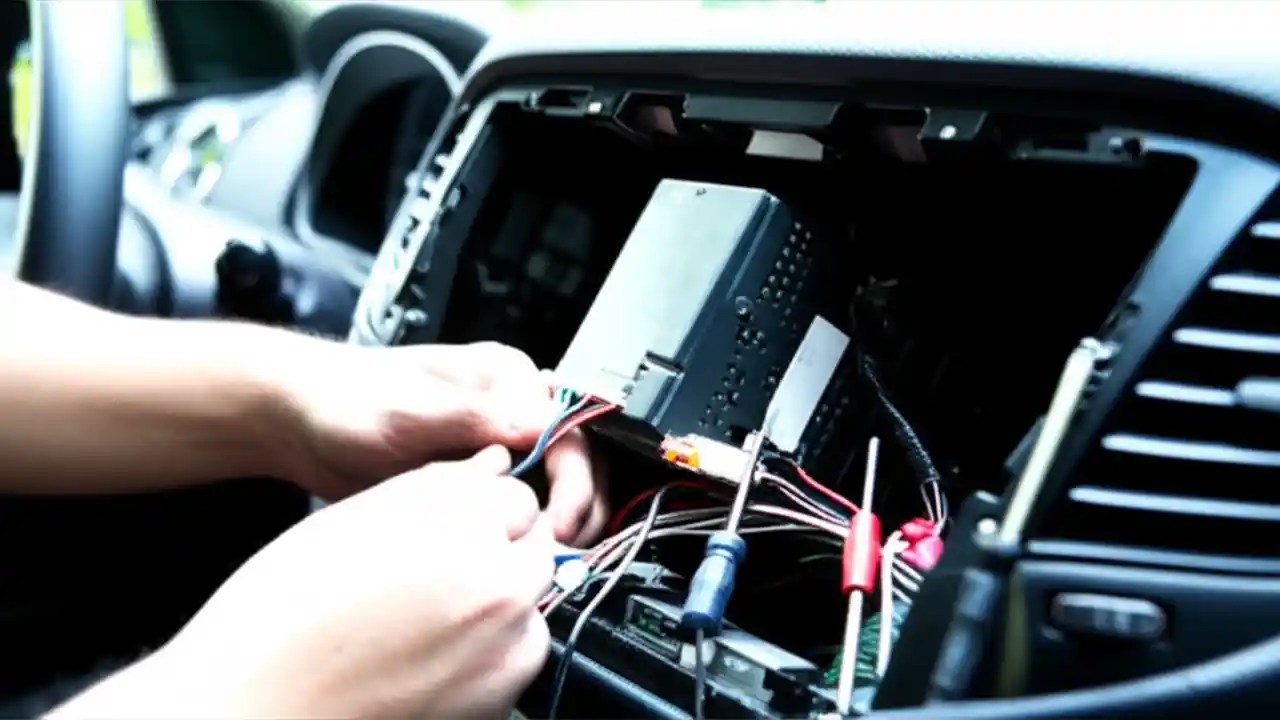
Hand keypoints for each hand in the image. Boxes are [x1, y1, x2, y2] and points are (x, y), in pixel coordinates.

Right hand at [57, 448, 554, 718]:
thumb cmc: (282, 615)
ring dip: (501, 602)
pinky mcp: (501, 695)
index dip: (484, 510)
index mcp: (457, 519)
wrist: (256, 707)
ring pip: (533, 601)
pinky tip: (432, 655)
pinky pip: (522, 654)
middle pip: (535, 547)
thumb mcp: (352, 521)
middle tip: (437, 576)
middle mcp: (492, 574)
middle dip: (500, 553)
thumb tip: (490, 466)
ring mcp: (504, 640)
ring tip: (426, 619)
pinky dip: (495, 652)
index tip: (457, 528)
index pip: (517, 495)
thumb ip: (436, 489)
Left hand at [278, 339, 608, 544]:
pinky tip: (516, 555)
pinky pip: (518, 503)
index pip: (571, 429)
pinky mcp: (475, 475)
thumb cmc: (345, 400)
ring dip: (557, 522)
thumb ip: (473, 416)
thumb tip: (539, 422)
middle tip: (561, 550)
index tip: (560, 523)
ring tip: (546, 560)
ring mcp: (495, 442)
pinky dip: (525, 530)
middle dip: (578, 506)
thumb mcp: (409, 409)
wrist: (298, 422)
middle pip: (574, 459)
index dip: (575, 480)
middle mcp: (511, 407)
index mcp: (507, 378)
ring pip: (552, 485)